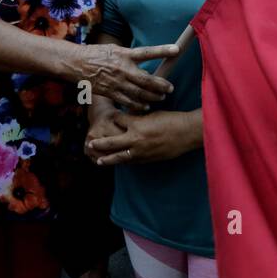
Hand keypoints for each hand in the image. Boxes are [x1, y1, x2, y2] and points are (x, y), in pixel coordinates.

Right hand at [77, 43, 177, 111]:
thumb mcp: (115, 49)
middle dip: (161, 85)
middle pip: (147, 79)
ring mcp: (116, 82)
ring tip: (161, 98)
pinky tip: (145, 106)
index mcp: (125, 54)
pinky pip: (127, 101)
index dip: (162, 50)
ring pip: (139, 93)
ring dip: (152, 97)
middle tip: (170, 88)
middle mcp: (122, 68)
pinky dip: (138, 105)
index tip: (176, 49)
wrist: (77, 63)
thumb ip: (130, 55)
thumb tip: (145, 57)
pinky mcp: (110, 92)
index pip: (147, 52)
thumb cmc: (97, 54)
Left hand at [85, 109, 199, 165]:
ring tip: (99, 161)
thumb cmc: (171, 120)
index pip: (117, 121)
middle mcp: (136, 139)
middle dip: (100, 143)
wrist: (186, 133)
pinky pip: (132, 161)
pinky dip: (125, 162)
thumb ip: (139, 118)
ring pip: (120, 157)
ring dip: (108, 159)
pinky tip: (120, 163)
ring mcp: (141, 151)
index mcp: (136, 124)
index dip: (112, 119)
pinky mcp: (148, 159)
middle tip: (90, 143)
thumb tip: (129, 119)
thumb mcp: (152, 114)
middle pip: (112, 142)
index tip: (105, 118)